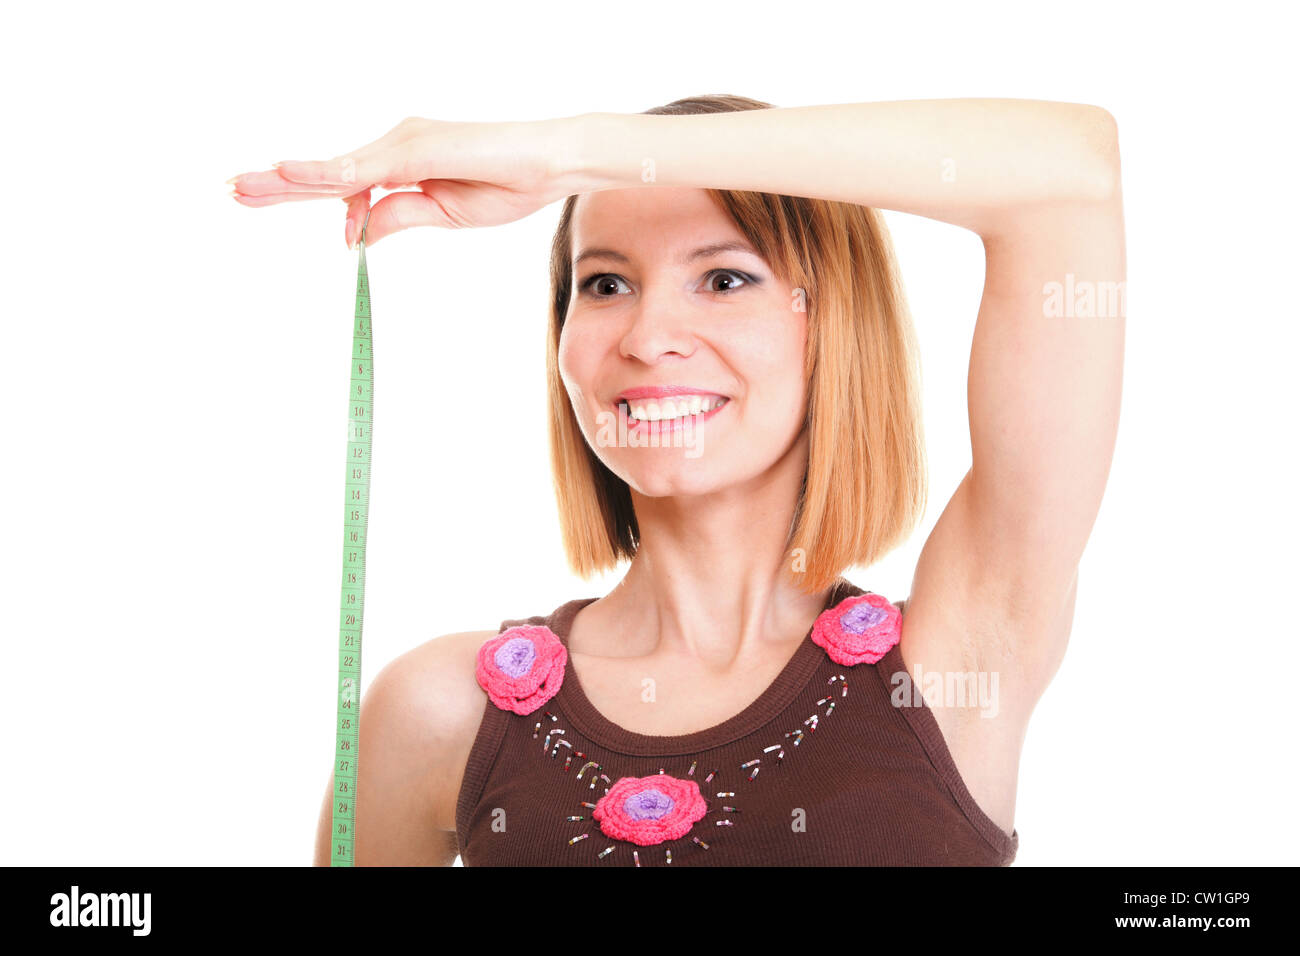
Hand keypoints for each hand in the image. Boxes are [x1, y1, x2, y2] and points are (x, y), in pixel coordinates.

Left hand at [228, 116, 580, 247]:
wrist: (553, 161)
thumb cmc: (512, 183)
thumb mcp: (448, 215)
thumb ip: (401, 218)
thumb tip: (359, 233)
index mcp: (403, 165)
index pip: (342, 185)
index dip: (304, 192)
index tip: (277, 206)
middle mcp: (396, 146)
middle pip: (327, 172)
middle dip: (277, 183)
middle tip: (232, 189)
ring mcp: (403, 142)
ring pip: (334, 169)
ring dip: (286, 180)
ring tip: (243, 187)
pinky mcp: (414, 146)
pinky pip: (361, 167)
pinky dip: (323, 174)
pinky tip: (288, 175)